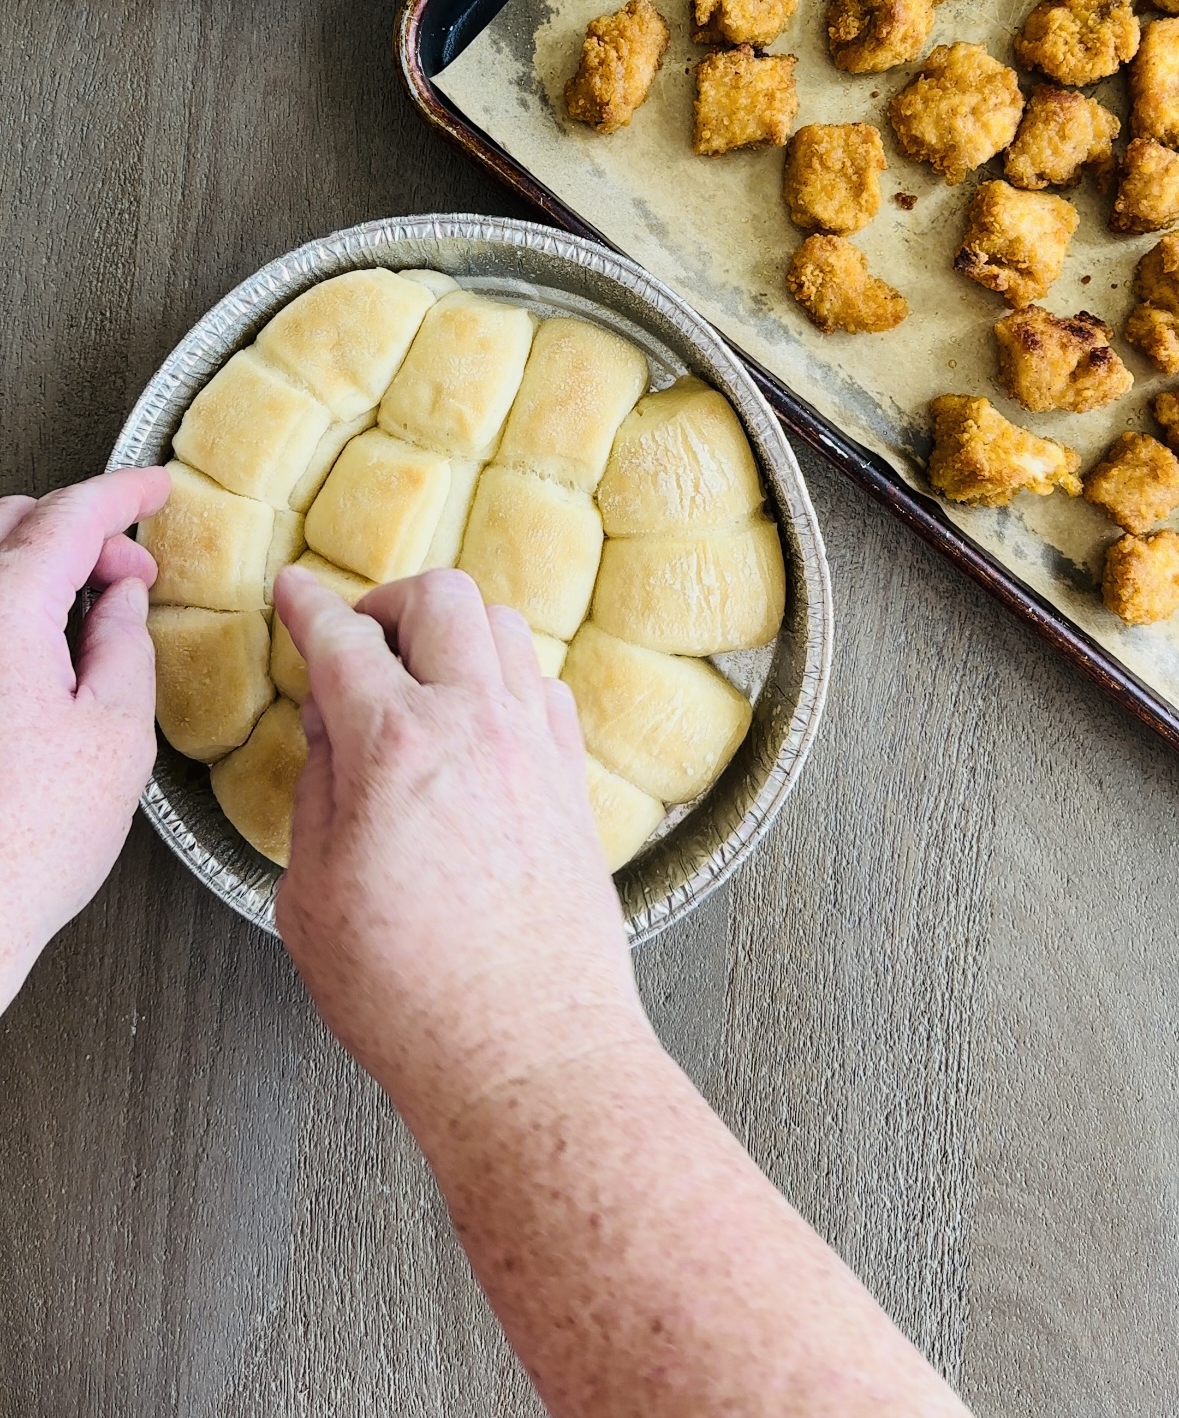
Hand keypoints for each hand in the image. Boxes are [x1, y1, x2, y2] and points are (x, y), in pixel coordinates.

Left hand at [0, 468, 170, 1010]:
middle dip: (78, 532)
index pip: (68, 516)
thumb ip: (122, 645)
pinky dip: (10, 614)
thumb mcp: (115, 735)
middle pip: (11, 525)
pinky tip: (41, 657)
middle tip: (130, 574)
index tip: (153, 487)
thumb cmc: (21, 849)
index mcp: (3, 613)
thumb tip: (121, 603)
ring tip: (90, 619)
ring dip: (38, 571)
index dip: (122, 494)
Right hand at [272, 565, 650, 1140]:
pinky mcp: (573, 783)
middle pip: (440, 598)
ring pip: (505, 627)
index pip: (341, 638)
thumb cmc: (414, 996)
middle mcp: (475, 726)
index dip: (307, 606)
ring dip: (455, 632)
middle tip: (359, 638)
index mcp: (395, 746)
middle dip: (388, 602)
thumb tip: (330, 728)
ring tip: (421, 674)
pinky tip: (481, 719)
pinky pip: (546, 687)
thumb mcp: (312, 894)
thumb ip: (318, 788)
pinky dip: (506, 680)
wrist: (527, 1053)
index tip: (295, 591)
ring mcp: (535, 749)